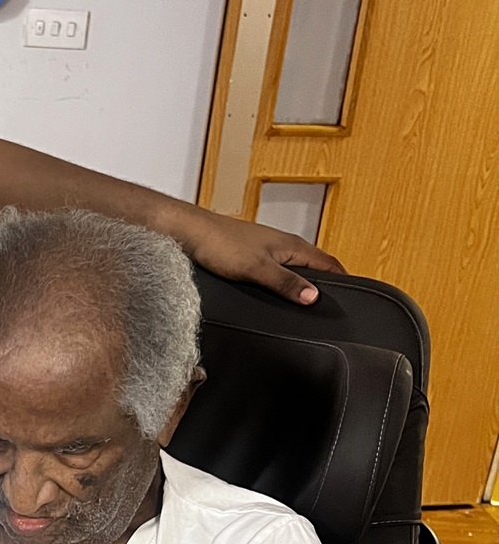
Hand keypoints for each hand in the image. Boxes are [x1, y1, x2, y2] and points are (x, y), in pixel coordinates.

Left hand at [172, 209, 344, 304]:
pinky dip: (281, 286)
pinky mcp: (251, 258)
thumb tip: (314, 297)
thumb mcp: (257, 269)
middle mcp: (283, 246)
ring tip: (305, 307)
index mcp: (292, 246)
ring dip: (300, 286)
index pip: (329, 263)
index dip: (343, 279)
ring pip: (293, 271)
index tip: (353, 299)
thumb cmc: (220, 243)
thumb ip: (286, 283)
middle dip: (323, 286)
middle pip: (313, 268)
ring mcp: (267, 251)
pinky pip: (275, 273)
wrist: (189, 233)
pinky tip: (275, 298)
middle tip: (330, 310)